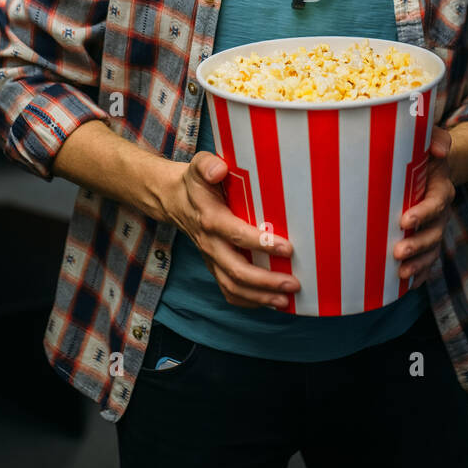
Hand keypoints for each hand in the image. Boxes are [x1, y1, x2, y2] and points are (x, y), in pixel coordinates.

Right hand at [158, 151, 299, 309]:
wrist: (174, 200)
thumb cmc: (195, 181)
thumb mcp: (198, 165)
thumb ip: (208, 165)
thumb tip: (220, 169)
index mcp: (211, 219)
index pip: (237, 236)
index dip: (262, 244)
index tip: (288, 248)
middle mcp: (210, 243)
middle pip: (236, 270)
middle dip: (265, 281)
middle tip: (293, 284)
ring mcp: (211, 258)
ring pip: (232, 286)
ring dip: (259, 297)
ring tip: (285, 300)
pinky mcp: (214, 266)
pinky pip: (227, 290)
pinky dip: (247, 301)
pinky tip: (268, 302)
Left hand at [393, 126, 454, 286]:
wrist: (428, 167)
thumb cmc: (422, 152)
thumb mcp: (428, 138)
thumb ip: (436, 138)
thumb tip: (439, 150)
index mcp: (442, 188)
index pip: (437, 202)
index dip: (423, 212)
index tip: (404, 220)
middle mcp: (441, 212)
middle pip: (434, 232)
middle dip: (418, 245)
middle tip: (398, 253)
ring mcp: (435, 228)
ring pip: (431, 250)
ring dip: (418, 263)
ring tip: (401, 274)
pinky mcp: (426, 239)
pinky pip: (427, 260)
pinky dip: (420, 274)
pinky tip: (408, 286)